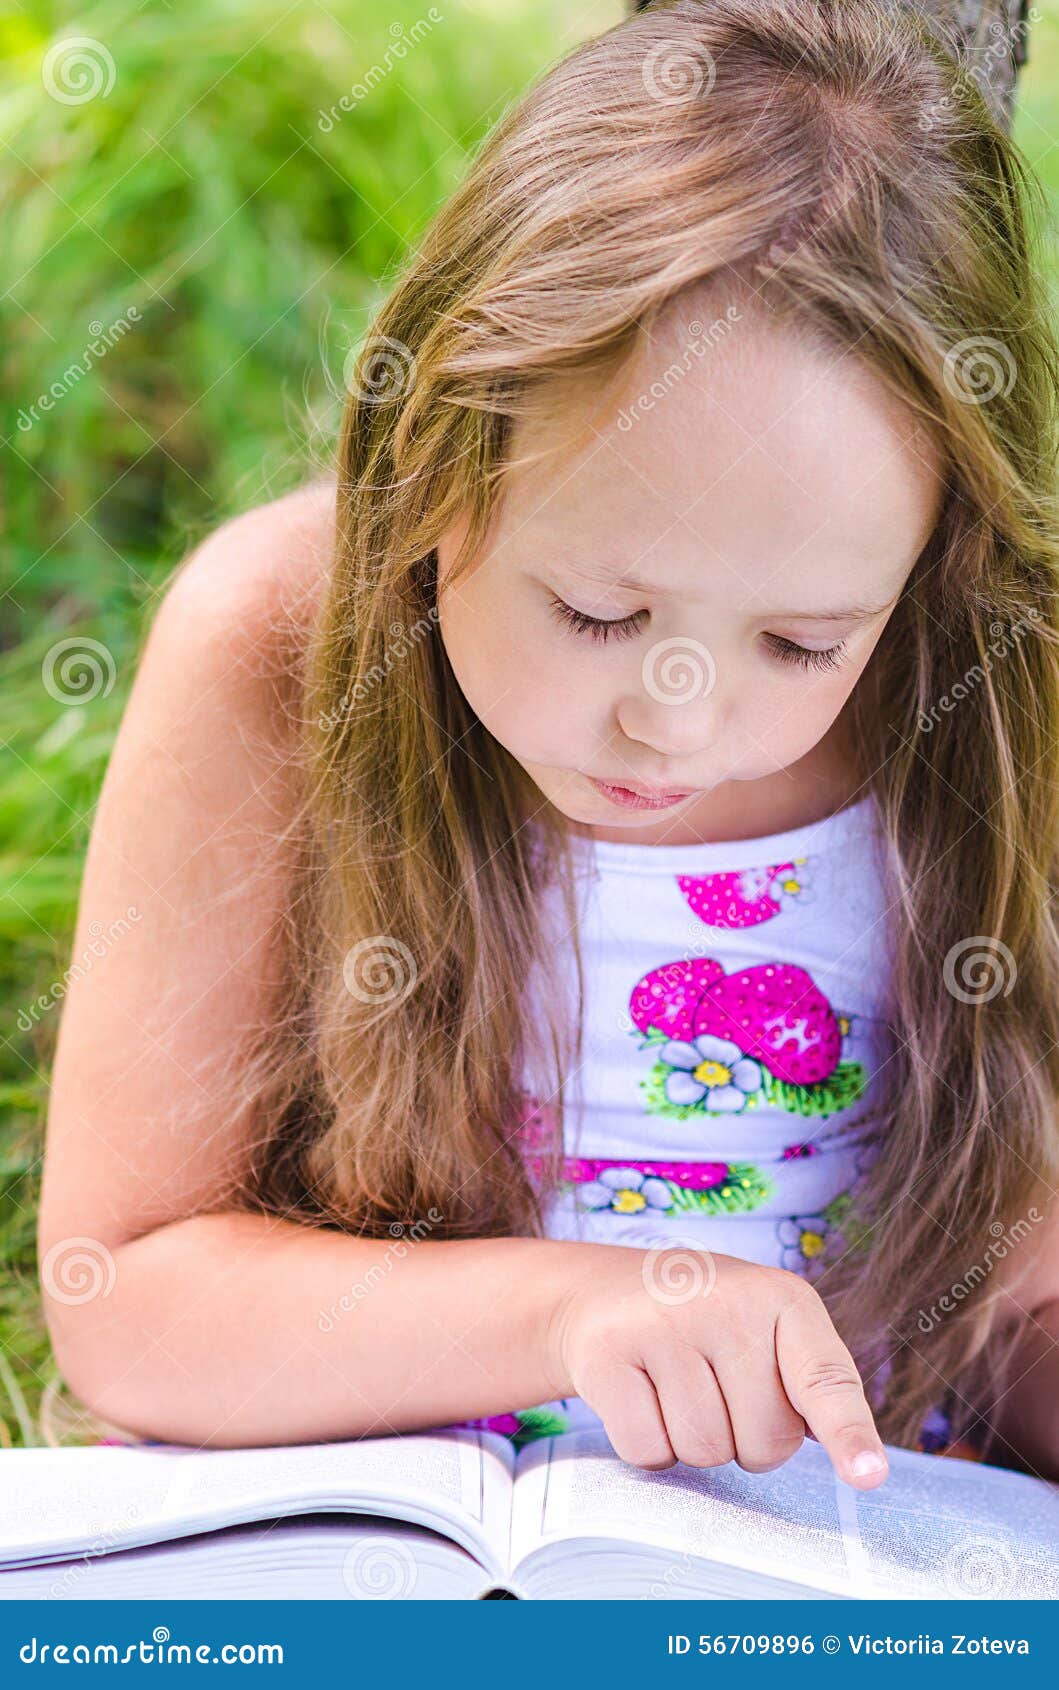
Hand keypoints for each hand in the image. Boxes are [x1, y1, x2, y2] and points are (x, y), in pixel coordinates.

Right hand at [547, 1245, 888, 1488]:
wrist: (605, 1291)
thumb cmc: (708, 1325)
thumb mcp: (768, 1330)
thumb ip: (812, 1385)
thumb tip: (860, 1464)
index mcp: (782, 1298)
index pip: (824, 1378)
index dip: (848, 1432)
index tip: (868, 1476)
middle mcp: (725, 1301)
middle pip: (765, 1440)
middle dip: (745, 1439)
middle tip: (717, 1390)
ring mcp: (662, 1323)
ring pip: (705, 1452)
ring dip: (695, 1444)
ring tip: (676, 1389)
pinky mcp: (607, 1352)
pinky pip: (649, 1451)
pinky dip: (650, 1445)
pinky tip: (641, 1396)